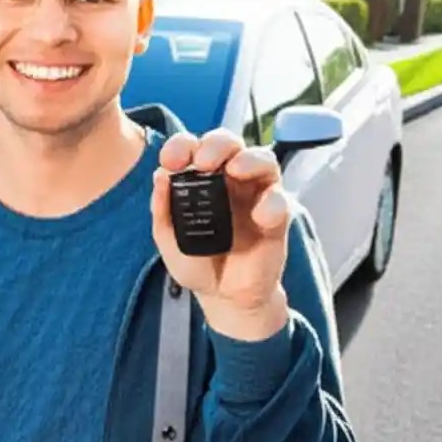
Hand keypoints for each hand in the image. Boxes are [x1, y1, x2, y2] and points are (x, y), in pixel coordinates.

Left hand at [150, 129, 291, 341]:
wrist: (223, 297)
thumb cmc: (197, 263)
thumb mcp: (169, 240)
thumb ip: (162, 210)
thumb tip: (159, 175)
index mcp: (199, 179)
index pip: (193, 148)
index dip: (181, 146)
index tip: (170, 162)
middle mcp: (229, 180)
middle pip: (229, 143)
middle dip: (216, 145)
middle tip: (203, 162)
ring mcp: (256, 195)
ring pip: (263, 160)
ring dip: (249, 159)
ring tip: (235, 170)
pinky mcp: (277, 218)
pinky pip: (282, 201)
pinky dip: (273, 203)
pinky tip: (259, 216)